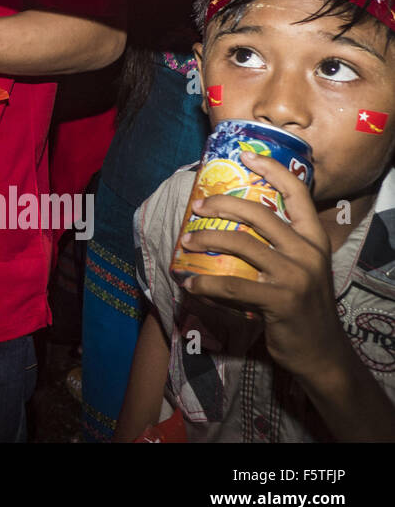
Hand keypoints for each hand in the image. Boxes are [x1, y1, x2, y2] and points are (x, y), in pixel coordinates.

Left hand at [179, 151, 348, 381]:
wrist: (321, 351)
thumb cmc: (302, 305)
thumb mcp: (301, 269)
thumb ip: (278, 246)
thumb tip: (232, 223)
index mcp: (314, 239)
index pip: (298, 193)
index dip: (272, 170)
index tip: (246, 155)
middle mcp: (307, 252)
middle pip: (259, 212)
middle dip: (222, 203)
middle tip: (197, 206)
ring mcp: (295, 275)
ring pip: (241, 243)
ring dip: (206, 240)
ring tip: (185, 243)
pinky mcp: (279, 300)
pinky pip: (231, 284)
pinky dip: (204, 284)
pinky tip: (190, 284)